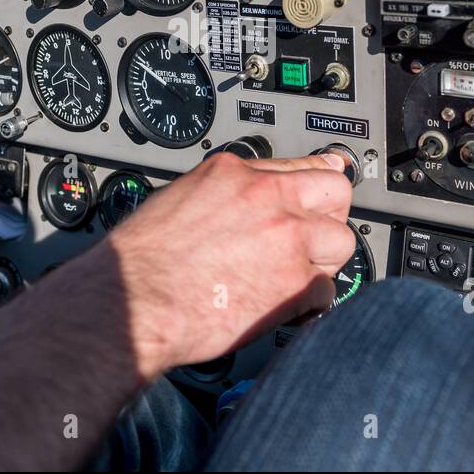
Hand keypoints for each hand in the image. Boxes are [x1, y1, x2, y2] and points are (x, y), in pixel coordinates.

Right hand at [104, 152, 354, 377]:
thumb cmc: (139, 259)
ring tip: (297, 277)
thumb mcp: (179, 198)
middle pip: (336, 193)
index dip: (318, 178)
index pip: (300, 164)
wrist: (132, 299)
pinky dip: (310, 304)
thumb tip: (236, 204)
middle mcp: (268, 197)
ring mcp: (286, 238)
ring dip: (323, 261)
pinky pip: (326, 291)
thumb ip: (221, 194)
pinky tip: (289, 308)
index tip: (328, 180)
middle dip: (329, 215)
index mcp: (235, 173)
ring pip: (341, 242)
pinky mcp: (294, 283)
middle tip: (314, 237)